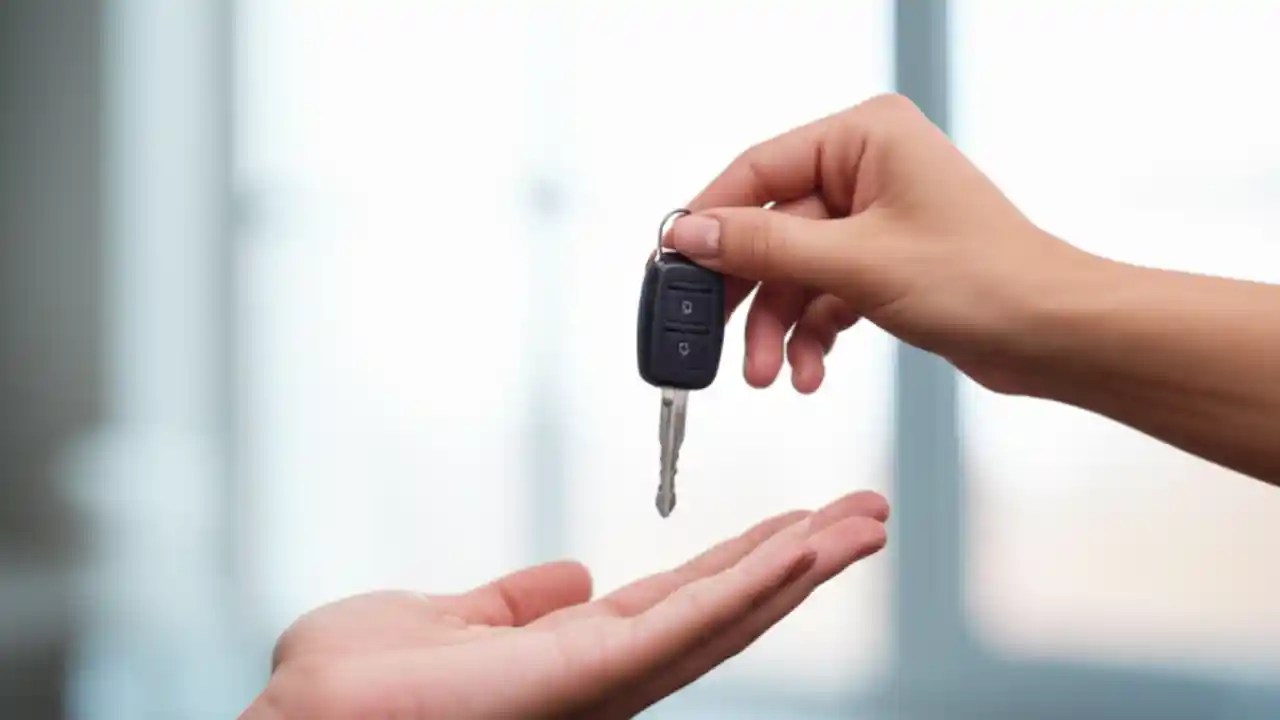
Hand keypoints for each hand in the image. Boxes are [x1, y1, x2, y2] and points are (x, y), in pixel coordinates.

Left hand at [241, 491, 887, 719]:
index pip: (677, 601)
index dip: (742, 562)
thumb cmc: (354, 689)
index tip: (795, 523)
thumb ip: (513, 603)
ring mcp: (602, 683)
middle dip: (797, 563)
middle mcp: (603, 676)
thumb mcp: (447, 621)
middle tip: (867, 517)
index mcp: (571, 656)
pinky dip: (748, 590)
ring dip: (797, 570)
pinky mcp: (589, 680)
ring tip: (862, 524)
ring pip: (722, 619)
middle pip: (721, 611)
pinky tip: (798, 552)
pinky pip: (684, 628)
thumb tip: (569, 574)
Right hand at [668, 93, 1097, 394]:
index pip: (759, 170)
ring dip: (779, 326)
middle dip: (750, 293)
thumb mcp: (856, 262)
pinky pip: (822, 293)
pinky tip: (809, 370)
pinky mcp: (883, 262)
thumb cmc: (986, 279)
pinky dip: (811, 333)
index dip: (711, 219)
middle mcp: (868, 168)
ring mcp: (875, 218)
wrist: (1054, 336)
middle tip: (712, 336)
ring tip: (772, 372)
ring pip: (794, 270)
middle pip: (772, 228)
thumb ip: (765, 246)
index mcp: (865, 136)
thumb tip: (692, 234)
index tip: (673, 262)